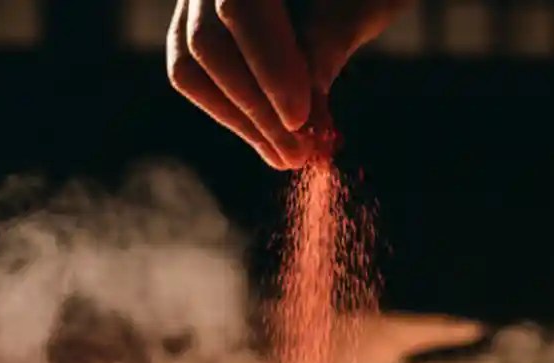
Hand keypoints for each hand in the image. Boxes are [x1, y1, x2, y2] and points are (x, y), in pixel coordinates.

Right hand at [167, 0, 412, 169]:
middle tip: (296, 154)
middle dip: (254, 107)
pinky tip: (269, 139)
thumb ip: (328, 41)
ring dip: (239, 118)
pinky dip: (231, 110)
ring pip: (190, 62)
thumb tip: (303, 114)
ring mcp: (196, 0)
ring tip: (286, 156)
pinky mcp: (196, 25)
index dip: (267, 66)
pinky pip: (194, 73)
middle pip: (206, 41)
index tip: (299, 118)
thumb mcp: (363, 0)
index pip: (239, 6)